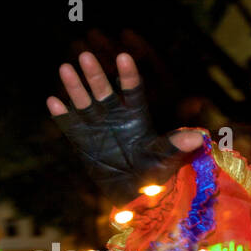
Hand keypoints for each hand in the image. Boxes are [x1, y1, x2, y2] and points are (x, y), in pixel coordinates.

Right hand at [47, 52, 204, 202]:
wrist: (134, 195)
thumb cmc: (154, 174)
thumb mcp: (165, 159)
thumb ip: (175, 145)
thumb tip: (197, 138)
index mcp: (137, 117)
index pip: (132, 92)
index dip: (128, 76)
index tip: (123, 57)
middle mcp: (115, 117)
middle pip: (104, 91)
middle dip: (95, 74)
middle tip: (86, 55)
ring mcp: (97, 127)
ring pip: (84, 103)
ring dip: (75, 86)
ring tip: (66, 68)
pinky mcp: (82, 141)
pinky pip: (70, 125)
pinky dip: (62, 115)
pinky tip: (52, 101)